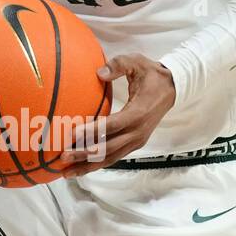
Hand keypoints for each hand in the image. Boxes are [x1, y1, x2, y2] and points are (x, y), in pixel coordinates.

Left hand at [60, 55, 176, 176]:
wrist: (172, 88)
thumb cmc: (151, 75)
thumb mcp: (137, 62)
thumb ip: (119, 65)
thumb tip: (99, 73)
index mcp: (138, 113)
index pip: (112, 125)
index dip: (92, 131)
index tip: (73, 135)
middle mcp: (138, 132)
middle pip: (108, 148)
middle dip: (84, 154)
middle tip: (63, 156)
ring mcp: (136, 141)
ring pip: (110, 158)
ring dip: (88, 166)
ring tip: (66, 172)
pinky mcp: (134, 144)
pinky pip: (113, 157)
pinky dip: (96, 164)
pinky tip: (80, 168)